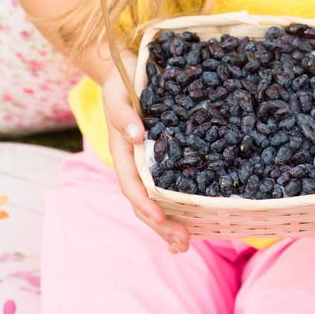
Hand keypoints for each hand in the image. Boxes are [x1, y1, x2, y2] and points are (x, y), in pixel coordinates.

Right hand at [102, 52, 190, 253]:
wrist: (125, 71)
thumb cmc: (120, 83)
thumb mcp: (118, 94)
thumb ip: (123, 114)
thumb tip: (135, 135)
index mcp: (122, 152)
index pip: (131, 185)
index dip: (144, 204)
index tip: (160, 218)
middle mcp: (135, 162)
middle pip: (144, 202)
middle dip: (161, 225)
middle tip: (183, 244)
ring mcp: (148, 161)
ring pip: (156, 199)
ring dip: (169, 222)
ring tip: (187, 243)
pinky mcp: (164, 155)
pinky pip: (170, 183)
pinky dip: (180, 202)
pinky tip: (196, 216)